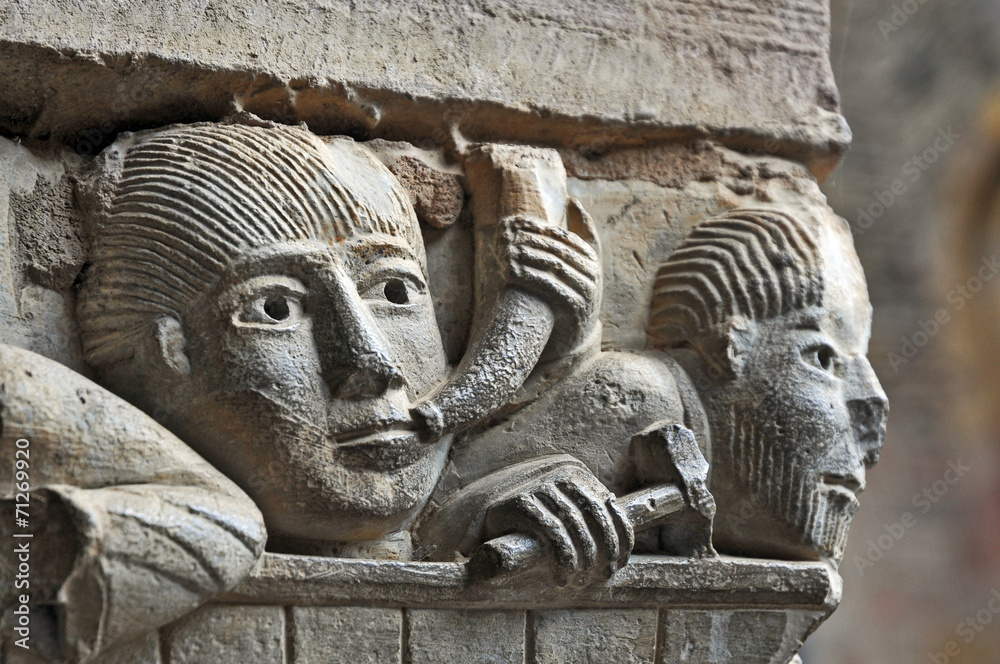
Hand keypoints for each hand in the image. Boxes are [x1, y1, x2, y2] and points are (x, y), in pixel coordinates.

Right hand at [482, 464, 632, 583]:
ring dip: (582, 557)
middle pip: (595, 514)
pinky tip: (563, 575)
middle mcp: (561, 474)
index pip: (609, 506)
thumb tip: (624, 548)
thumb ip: (591, 523)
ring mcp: (539, 484)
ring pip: (573, 523)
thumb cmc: (535, 522)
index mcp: (578, 474)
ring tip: (580, 579)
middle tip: (601, 576)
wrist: (489, 514)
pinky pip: (551, 530)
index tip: (620, 564)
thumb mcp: (566, 516)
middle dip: (604, 550)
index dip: (620, 537)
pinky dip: (562, 556)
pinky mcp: (521, 501)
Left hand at [498, 199, 601, 358]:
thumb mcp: (577, 262)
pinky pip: (552, 287)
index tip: (518, 223)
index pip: (565, 236)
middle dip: (532, 240)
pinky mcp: (576, 307)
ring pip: (555, 265)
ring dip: (530, 256)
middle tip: (509, 235)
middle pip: (558, 249)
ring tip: (509, 250)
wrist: (575, 334)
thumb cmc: (572, 291)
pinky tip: (515, 273)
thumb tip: (572, 200)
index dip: (541, 228)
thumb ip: (578, 232)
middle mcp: (593, 272)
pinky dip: (532, 277)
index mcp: (592, 257)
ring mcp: (587, 290)